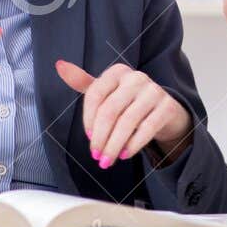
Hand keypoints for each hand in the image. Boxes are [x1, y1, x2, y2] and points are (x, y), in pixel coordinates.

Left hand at [55, 60, 193, 168]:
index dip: (88, 119)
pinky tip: (125, 154)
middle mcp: (136, 77)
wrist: (165, 110)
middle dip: (100, 137)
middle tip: (96, 156)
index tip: (88, 137)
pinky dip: (134, 144)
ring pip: (128, 121)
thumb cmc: (128, 102)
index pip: (95, 94)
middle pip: (110, 110)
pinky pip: (147, 128)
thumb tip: (59, 65)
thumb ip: (84, 82)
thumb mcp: (107, 91)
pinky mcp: (167, 107)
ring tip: (107, 160)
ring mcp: (154, 91)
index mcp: (117, 72)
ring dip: (114, 145)